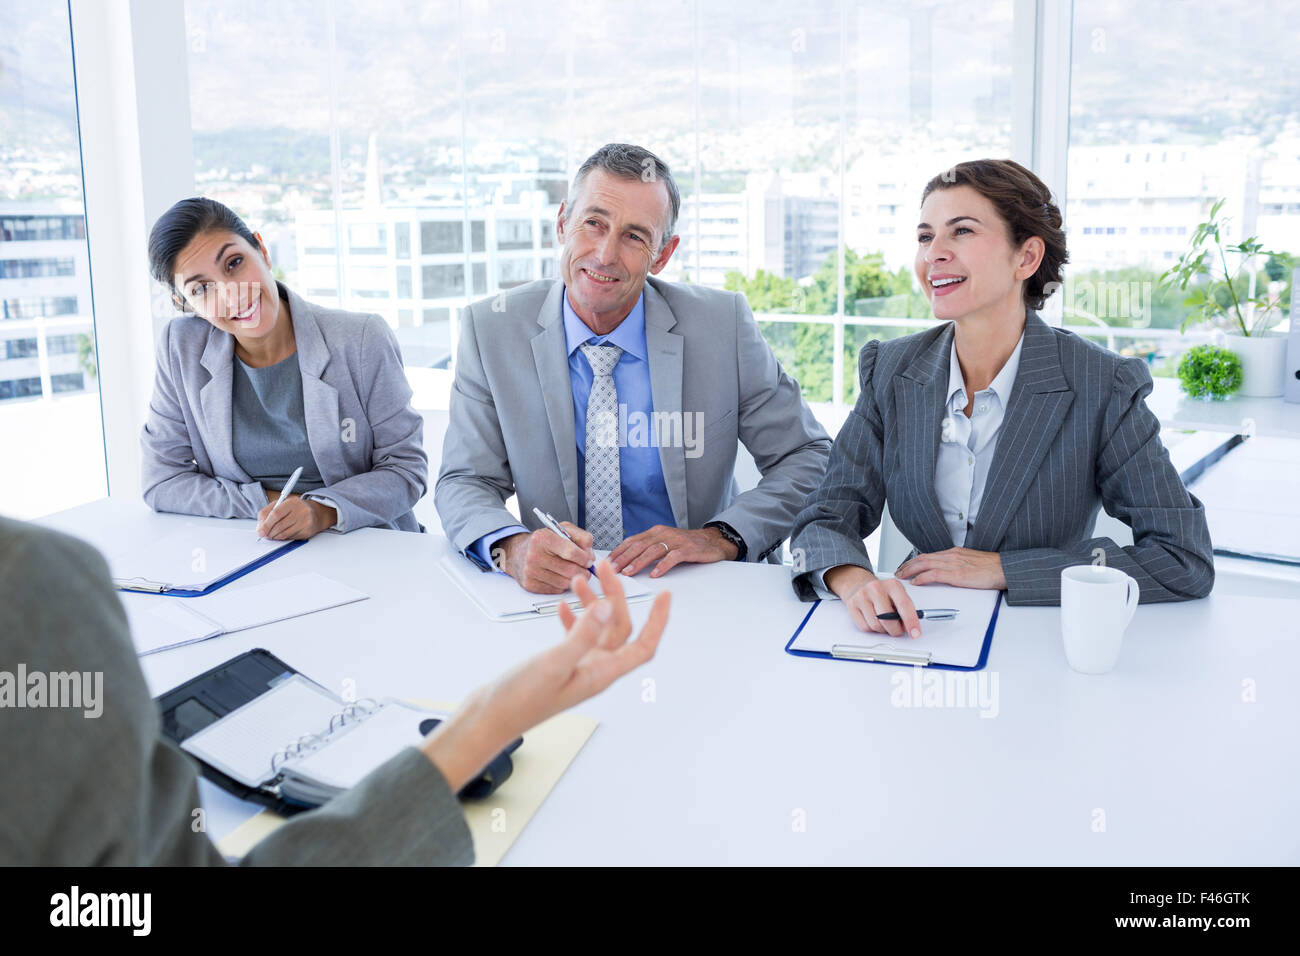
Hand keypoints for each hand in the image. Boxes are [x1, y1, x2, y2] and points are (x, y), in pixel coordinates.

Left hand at [256, 494, 335, 539]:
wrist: (316, 513)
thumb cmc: (296, 509)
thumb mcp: (281, 504)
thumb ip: (267, 512)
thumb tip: (260, 527)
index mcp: (293, 502)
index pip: (276, 514)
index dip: (266, 524)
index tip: (260, 531)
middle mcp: (301, 511)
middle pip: (279, 526)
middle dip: (269, 532)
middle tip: (265, 534)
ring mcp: (306, 522)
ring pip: (284, 534)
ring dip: (275, 536)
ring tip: (273, 534)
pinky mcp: (308, 532)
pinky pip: (290, 538)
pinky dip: (284, 538)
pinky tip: (283, 534)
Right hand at [421, 560, 670, 791]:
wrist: (488, 719)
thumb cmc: (519, 699)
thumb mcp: (554, 662)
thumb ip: (582, 634)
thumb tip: (608, 608)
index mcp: (601, 674)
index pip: (643, 646)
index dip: (658, 621)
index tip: (666, 595)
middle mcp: (594, 671)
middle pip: (618, 629)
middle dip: (615, 597)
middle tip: (603, 568)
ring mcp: (577, 668)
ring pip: (596, 630)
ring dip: (592, 604)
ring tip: (578, 580)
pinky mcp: (559, 666)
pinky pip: (576, 638)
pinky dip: (573, 619)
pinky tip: (563, 606)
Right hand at [499, 523, 594, 593]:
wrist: (517, 553)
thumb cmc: (543, 542)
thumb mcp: (562, 530)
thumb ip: (581, 537)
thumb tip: (590, 553)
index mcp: (542, 538)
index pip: (571, 552)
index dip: (585, 557)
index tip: (588, 559)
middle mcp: (534, 555)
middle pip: (570, 570)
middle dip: (583, 571)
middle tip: (585, 568)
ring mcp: (531, 572)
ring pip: (565, 583)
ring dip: (574, 579)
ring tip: (572, 571)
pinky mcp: (530, 585)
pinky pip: (556, 590)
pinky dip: (562, 585)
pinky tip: (559, 576)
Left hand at [609, 524, 737, 577]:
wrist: (713, 541)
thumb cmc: (686, 545)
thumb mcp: (665, 543)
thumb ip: (648, 548)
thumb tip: (627, 561)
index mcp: (655, 532)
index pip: (631, 541)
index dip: (618, 552)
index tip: (607, 563)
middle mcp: (663, 534)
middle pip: (638, 545)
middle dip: (623, 558)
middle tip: (612, 570)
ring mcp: (675, 541)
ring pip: (652, 551)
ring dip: (638, 562)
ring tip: (628, 573)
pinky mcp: (687, 549)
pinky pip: (672, 557)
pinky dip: (662, 566)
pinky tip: (655, 574)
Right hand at [825, 564, 922, 637]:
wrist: (859, 584)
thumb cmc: (882, 592)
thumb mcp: (898, 594)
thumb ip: (905, 609)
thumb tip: (910, 626)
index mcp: (892, 584)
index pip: (904, 604)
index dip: (911, 621)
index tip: (915, 633)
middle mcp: (876, 588)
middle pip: (888, 619)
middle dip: (895, 630)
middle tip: (898, 630)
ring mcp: (862, 596)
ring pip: (876, 626)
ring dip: (883, 630)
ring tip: (884, 622)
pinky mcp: (852, 605)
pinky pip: (865, 627)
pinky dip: (872, 629)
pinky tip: (873, 620)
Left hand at [896, 547, 1005, 589]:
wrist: (1005, 569)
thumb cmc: (992, 568)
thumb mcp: (971, 562)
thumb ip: (957, 565)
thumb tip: (947, 573)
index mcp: (955, 553)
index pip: (929, 555)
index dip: (915, 561)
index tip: (906, 566)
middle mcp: (952, 555)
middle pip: (923, 558)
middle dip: (907, 565)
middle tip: (898, 572)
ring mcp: (954, 564)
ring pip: (925, 564)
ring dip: (910, 571)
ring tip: (901, 577)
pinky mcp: (958, 574)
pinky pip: (934, 574)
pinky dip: (922, 578)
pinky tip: (915, 582)